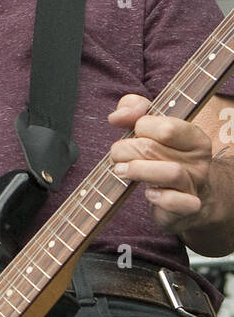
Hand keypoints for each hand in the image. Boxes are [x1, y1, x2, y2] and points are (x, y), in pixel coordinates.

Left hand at [108, 94, 213, 234]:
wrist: (188, 199)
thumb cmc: (165, 158)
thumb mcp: (153, 128)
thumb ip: (135, 109)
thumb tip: (118, 116)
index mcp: (194, 137)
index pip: (165, 127)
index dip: (140, 127)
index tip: (134, 133)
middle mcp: (199, 159)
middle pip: (154, 149)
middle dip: (126, 150)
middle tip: (117, 155)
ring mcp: (195, 184)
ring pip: (168, 173)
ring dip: (136, 170)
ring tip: (121, 170)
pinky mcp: (188, 207)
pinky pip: (175, 202)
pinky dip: (158, 197)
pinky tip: (149, 193)